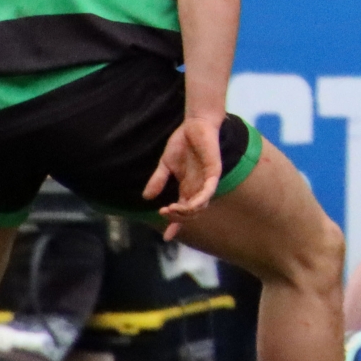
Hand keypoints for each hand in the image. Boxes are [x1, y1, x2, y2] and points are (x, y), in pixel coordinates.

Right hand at [143, 115, 225, 238]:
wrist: (196, 124)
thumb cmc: (183, 143)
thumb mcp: (166, 164)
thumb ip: (158, 180)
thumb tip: (146, 198)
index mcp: (188, 188)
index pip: (183, 211)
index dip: (176, 225)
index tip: (167, 237)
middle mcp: (198, 188)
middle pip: (192, 213)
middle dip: (178, 218)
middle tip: (164, 214)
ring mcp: (207, 181)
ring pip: (200, 206)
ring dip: (186, 211)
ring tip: (170, 209)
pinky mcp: (214, 172)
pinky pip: (209, 191)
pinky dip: (199, 200)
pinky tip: (189, 204)